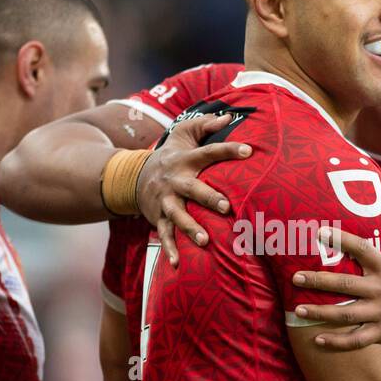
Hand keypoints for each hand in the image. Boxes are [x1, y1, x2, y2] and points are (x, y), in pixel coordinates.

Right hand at [136, 112, 250, 265]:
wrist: (131, 176)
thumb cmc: (169, 154)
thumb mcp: (183, 134)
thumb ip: (206, 125)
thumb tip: (230, 115)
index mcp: (185, 160)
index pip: (209, 153)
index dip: (228, 150)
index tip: (249, 151)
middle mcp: (175, 181)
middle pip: (192, 189)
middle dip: (208, 198)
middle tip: (227, 207)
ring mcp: (165, 201)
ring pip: (177, 216)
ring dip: (190, 228)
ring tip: (205, 241)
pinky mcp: (158, 218)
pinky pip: (164, 235)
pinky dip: (169, 250)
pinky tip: (177, 265)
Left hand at [290, 201, 380, 351]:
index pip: (362, 249)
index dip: (340, 240)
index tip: (318, 233)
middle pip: (345, 285)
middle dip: (319, 281)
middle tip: (295, 277)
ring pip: (346, 315)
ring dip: (320, 313)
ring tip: (298, 310)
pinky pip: (357, 340)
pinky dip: (337, 343)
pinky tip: (318, 341)